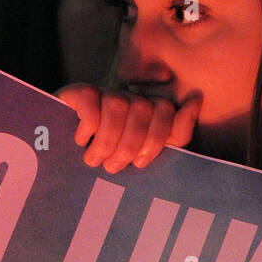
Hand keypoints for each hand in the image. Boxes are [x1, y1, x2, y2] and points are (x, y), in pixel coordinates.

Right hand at [57, 84, 200, 173]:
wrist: (63, 166)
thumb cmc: (109, 164)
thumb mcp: (146, 155)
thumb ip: (177, 132)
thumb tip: (197, 98)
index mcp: (147, 113)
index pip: (165, 111)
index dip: (156, 138)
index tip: (140, 162)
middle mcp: (128, 99)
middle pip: (143, 110)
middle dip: (129, 145)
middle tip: (113, 167)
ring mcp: (103, 94)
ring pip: (118, 107)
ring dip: (107, 140)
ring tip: (94, 160)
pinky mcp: (78, 93)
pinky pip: (92, 102)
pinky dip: (88, 127)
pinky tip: (81, 141)